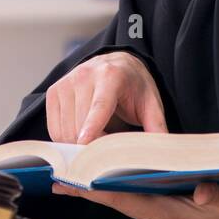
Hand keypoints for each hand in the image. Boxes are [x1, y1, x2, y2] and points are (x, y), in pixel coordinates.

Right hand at [46, 51, 166, 143]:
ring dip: (79, 143)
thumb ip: (157, 128)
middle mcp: (85, 76)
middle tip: (109, 147)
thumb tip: (164, 155)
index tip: (84, 144)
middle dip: (92, 145)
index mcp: (111, 76)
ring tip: (98, 136)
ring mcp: (66, 82)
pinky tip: (82, 133)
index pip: (99, 106)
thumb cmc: (134, 87)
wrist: (117, 64)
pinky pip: (55, 128)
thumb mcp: (151, 105)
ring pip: (65, 130)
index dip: (91, 127)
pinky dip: (66, 138)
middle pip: (80, 124)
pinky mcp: (54, 91)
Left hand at [51, 180, 218, 218]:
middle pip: (119, 199)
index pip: (127, 200)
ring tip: (77, 172)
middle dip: (90, 188)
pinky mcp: (174, 206)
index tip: (75, 182)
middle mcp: (164, 215)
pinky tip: (111, 172)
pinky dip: (123, 183)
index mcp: (172, 215)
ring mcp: (167, 212)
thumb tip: (201, 188)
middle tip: (62, 177)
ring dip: (103, 185)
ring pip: (127, 197)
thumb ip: (216, 195)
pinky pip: (141, 196)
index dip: (99, 190)